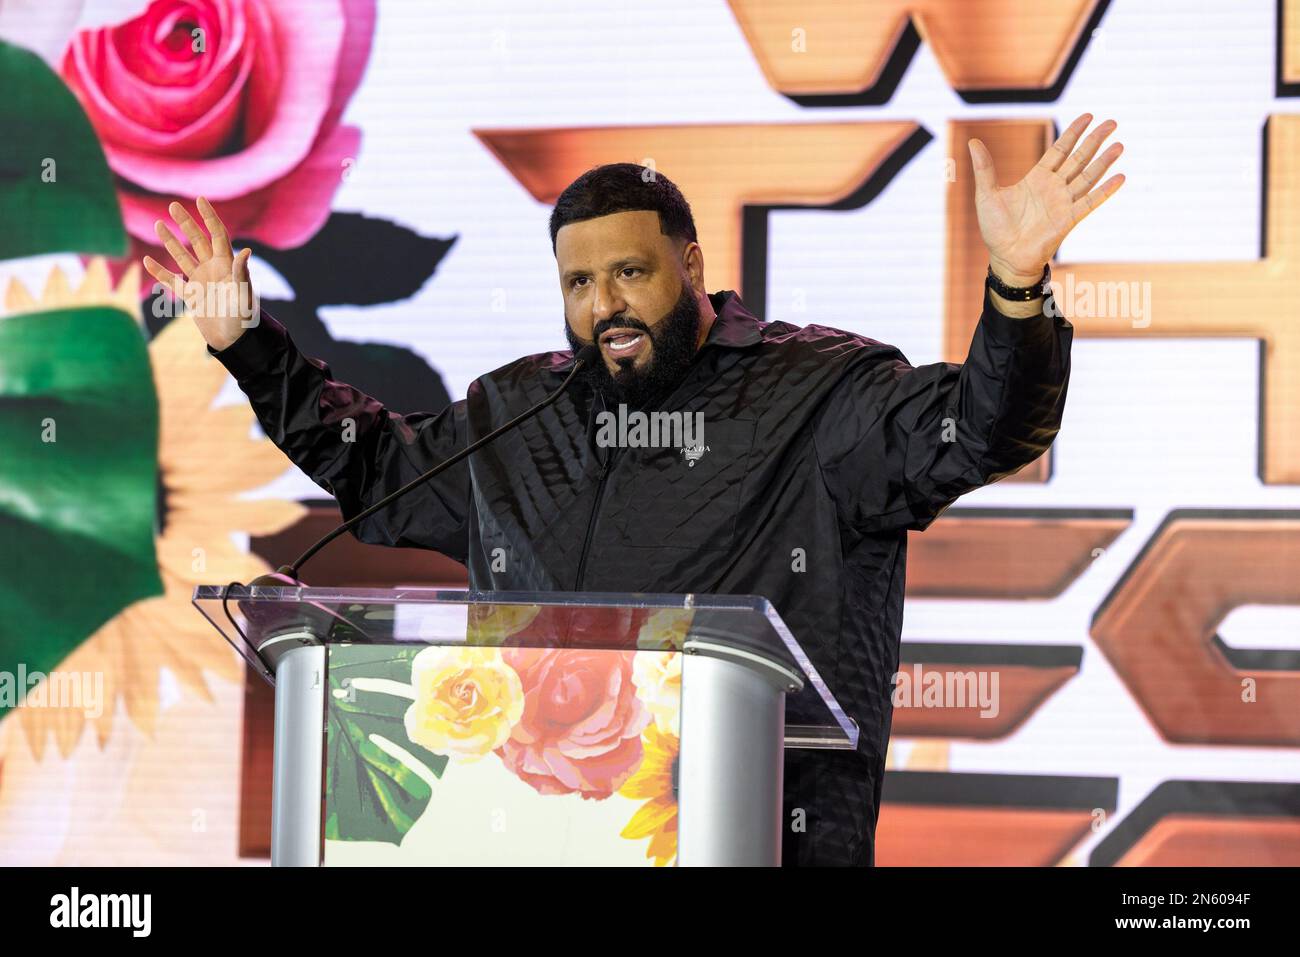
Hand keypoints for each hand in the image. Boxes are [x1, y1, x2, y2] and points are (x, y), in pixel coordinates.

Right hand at [142, 197, 254, 351]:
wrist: (234, 342)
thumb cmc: (243, 320)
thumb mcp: (242, 295)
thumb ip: (241, 273)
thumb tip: (246, 251)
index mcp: (226, 266)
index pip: (218, 234)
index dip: (209, 216)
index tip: (200, 199)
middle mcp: (214, 270)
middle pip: (198, 241)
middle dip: (186, 223)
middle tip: (173, 205)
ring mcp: (202, 282)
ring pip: (183, 257)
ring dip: (171, 242)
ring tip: (159, 224)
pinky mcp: (192, 297)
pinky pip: (172, 282)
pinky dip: (160, 272)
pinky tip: (147, 261)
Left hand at [968, 113, 1125, 285]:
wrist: (1004, 257)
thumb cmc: (995, 228)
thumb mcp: (986, 194)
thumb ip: (984, 168)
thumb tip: (972, 142)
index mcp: (1037, 178)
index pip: (1059, 150)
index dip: (1073, 133)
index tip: (1088, 116)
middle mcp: (1054, 188)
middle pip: (1078, 158)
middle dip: (1095, 140)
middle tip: (1112, 122)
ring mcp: (1063, 203)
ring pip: (1087, 176)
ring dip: (1104, 161)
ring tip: (1119, 145)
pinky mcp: (1069, 219)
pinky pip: (1090, 202)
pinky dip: (1105, 191)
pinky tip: (1120, 177)